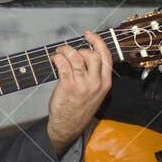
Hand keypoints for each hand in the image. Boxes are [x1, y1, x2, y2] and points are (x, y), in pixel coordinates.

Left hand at [47, 31, 113, 152]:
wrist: (69, 126)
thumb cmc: (80, 109)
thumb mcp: (96, 93)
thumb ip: (95, 76)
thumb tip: (85, 54)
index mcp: (105, 83)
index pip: (106, 56)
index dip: (97, 42)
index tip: (89, 34)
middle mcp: (96, 83)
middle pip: (91, 55)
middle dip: (79, 48)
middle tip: (69, 50)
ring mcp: (82, 85)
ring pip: (76, 57)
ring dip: (65, 50)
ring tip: (59, 52)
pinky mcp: (68, 86)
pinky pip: (62, 64)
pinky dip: (57, 57)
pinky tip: (54, 59)